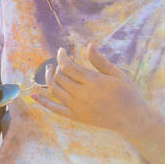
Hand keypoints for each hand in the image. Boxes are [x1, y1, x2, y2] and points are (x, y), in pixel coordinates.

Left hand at [30, 43, 148, 133]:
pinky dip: (43, 101)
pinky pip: (55, 109)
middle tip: (58, 61)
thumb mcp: (117, 74)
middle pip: (60, 77)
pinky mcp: (76, 117)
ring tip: (50, 70)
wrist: (131, 119)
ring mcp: (78, 107)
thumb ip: (100, 61)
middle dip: (56, 66)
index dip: (61, 56)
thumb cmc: (126, 93)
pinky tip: (33, 94)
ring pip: (54, 90)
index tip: (61, 51)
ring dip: (48, 79)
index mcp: (93, 82)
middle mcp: (83, 95)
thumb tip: (88, 44)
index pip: (68, 66)